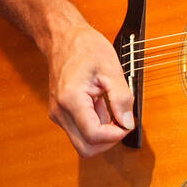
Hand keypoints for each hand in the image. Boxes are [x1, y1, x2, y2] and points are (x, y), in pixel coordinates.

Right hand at [46, 10, 134, 157]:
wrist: (63, 38)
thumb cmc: (85, 47)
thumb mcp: (111, 69)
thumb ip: (122, 98)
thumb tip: (128, 122)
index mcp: (70, 100)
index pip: (94, 135)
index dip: (115, 135)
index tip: (127, 123)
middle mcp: (60, 112)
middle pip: (86, 148)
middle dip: (108, 141)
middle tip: (122, 123)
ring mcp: (58, 115)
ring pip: (83, 142)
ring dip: (102, 134)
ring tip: (110, 108)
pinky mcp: (61, 114)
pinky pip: (80, 131)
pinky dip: (96, 126)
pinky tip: (102, 107)